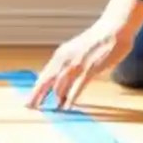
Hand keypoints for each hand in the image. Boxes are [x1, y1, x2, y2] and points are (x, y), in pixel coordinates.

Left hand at [27, 0, 142, 109]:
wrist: (113, 30)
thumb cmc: (96, 43)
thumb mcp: (76, 53)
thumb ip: (68, 67)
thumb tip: (62, 85)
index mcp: (60, 56)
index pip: (44, 76)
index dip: (36, 90)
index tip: (29, 101)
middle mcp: (64, 60)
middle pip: (46, 81)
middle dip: (37, 95)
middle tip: (30, 107)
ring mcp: (77, 64)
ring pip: (60, 85)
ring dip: (56, 99)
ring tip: (53, 112)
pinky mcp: (90, 68)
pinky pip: (78, 85)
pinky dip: (71, 97)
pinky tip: (68, 106)